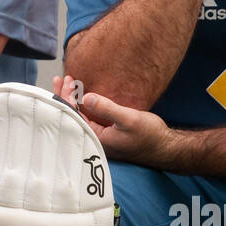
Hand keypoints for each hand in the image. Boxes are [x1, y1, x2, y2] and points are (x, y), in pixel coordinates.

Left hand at [52, 75, 177, 165]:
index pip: (73, 116)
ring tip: (65, 84)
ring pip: (80, 115)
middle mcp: (95, 139)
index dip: (67, 97)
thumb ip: (107, 109)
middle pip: (72, 116)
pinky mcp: (107, 132)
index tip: (67, 81)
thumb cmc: (149, 136)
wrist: (165, 147)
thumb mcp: (129, 119)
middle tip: (60, 79)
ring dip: (73, 99)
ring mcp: (101, 136)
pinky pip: (90, 117)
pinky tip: (81, 96)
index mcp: (96, 139)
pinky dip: (83, 104)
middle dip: (65, 97)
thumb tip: (86, 97)